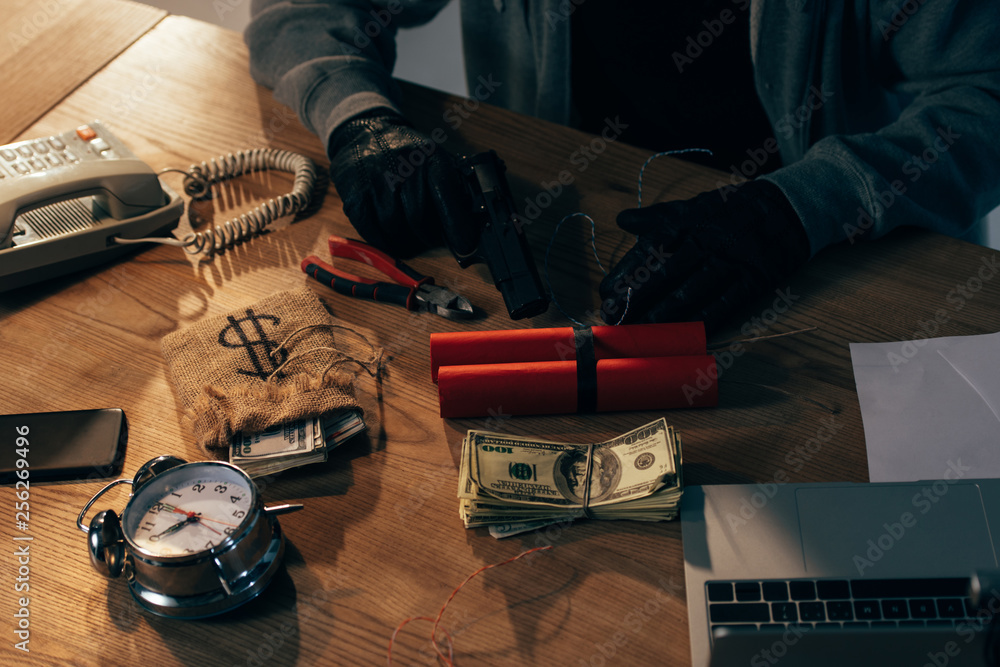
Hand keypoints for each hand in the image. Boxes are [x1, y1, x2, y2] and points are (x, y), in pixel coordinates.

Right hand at [327, 111, 478, 258]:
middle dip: (428, 236)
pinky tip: (390, 239)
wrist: (367, 132)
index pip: (445, 194)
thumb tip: (476, 219)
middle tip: (431, 240)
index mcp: (429, 156)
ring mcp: (374, 180)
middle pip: (418, 217)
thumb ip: (455, 184)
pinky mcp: (354, 194)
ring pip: (394, 228)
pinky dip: (382, 242)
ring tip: (411, 240)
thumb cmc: (408, 154)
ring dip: (405, 242)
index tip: (465, 244)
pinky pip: (370, 230)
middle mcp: (401, 166)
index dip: (457, 224)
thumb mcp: (435, 157)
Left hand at [599, 180, 810, 333]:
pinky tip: (685, 334)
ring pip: (694, 290)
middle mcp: (707, 241)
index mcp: (688, 222)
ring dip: (665, 313)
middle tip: (614, 317)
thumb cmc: (731, 210)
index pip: (651, 249)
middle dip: (639, 297)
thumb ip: (656, 217)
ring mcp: (731, 261)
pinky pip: (727, 303)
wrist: (787, 207)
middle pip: (667, 272)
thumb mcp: (693, 206)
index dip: (627, 273)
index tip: (606, 292)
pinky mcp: (753, 280)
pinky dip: (705, 320)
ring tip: (641, 330)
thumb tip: (622, 220)